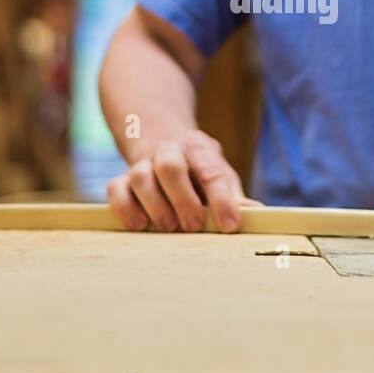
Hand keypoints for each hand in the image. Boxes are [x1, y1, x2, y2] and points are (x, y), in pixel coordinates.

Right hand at [106, 129, 247, 232]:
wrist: (162, 144)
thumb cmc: (198, 170)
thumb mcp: (220, 175)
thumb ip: (233, 195)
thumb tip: (258, 214)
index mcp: (199, 149)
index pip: (212, 172)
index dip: (222, 200)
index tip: (230, 225)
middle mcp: (169, 151)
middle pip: (170, 167)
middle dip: (183, 199)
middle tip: (193, 226)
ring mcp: (143, 163)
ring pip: (142, 177)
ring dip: (155, 205)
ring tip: (168, 228)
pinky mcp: (122, 178)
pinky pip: (116, 189)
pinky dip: (125, 208)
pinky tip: (139, 225)